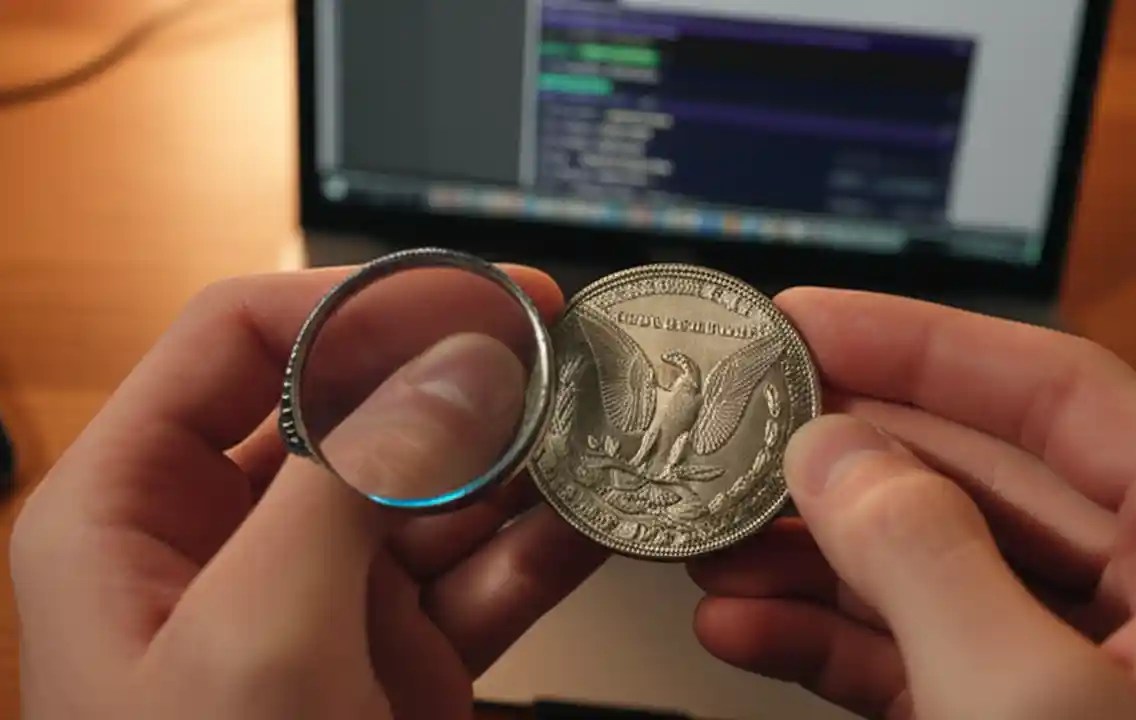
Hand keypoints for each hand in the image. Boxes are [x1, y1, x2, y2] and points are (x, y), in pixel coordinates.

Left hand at [10, 266, 607, 718]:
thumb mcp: (253, 645)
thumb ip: (349, 485)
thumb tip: (452, 362)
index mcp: (133, 506)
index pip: (240, 339)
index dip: (360, 301)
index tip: (477, 296)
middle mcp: (228, 537)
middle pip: (357, 406)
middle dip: (468, 377)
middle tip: (568, 355)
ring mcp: (323, 596)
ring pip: (436, 485)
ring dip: (525, 456)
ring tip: (608, 423)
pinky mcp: (399, 656)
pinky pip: (481, 572)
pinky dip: (545, 545)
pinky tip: (604, 514)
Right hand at [690, 288, 1135, 718]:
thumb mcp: (1039, 708)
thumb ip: (930, 560)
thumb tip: (834, 452)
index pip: (1054, 391)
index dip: (922, 343)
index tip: (807, 322)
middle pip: (977, 475)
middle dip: (843, 455)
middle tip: (734, 429)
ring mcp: (1086, 669)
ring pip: (932, 566)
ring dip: (812, 551)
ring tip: (711, 536)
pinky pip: (915, 655)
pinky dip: (825, 641)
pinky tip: (743, 626)